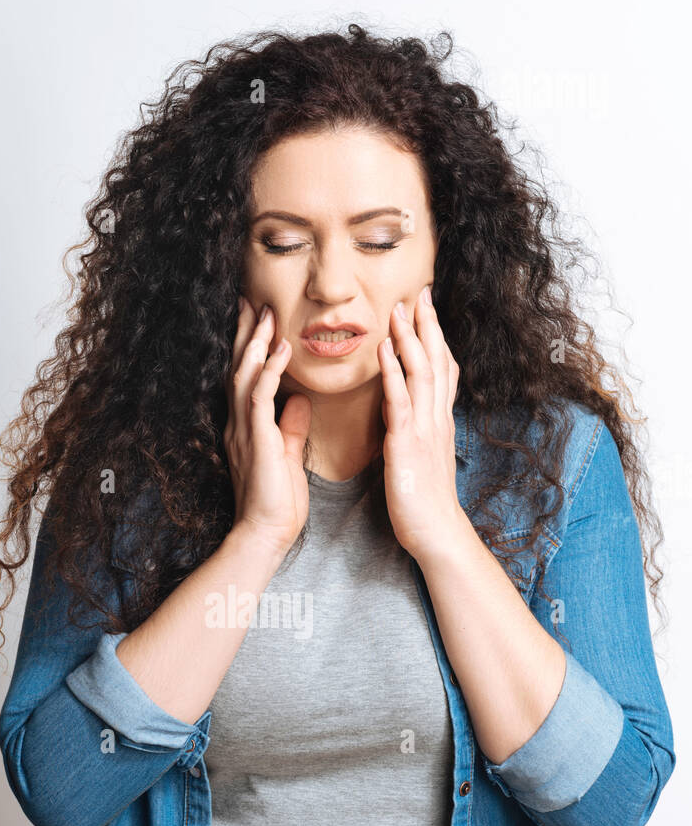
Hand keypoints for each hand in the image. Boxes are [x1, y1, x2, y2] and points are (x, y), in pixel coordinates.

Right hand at [224, 299, 311, 556]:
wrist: (265, 535)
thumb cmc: (278, 504)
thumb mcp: (288, 457)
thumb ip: (291, 427)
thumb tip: (300, 401)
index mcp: (248, 428)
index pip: (248, 378)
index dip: (253, 348)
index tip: (261, 318)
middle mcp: (240, 424)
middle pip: (239, 368)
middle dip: (246, 333)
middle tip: (252, 300)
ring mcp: (244, 431)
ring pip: (245, 375)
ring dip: (256, 343)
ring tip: (267, 313)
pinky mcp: (255, 440)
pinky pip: (259, 396)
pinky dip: (269, 369)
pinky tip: (280, 348)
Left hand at [378, 286, 466, 563]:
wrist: (437, 533)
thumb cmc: (425, 502)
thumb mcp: (424, 459)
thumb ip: (418, 433)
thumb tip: (408, 417)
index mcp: (438, 422)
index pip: (442, 369)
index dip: (436, 337)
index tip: (427, 309)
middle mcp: (436, 419)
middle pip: (437, 360)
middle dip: (427, 325)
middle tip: (418, 292)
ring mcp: (424, 429)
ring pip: (421, 372)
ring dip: (410, 338)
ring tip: (398, 309)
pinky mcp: (407, 444)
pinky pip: (400, 401)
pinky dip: (392, 372)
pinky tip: (383, 350)